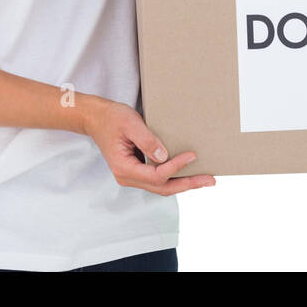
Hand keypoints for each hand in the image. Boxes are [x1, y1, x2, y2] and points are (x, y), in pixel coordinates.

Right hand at [80, 96, 215, 195]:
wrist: (96, 118)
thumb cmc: (112, 118)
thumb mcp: (130, 124)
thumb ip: (147, 140)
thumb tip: (164, 157)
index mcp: (124, 168)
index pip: (156, 175)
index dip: (176, 167)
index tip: (192, 156)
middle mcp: (127, 177)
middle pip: (162, 188)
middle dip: (187, 184)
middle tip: (209, 180)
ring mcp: (132, 175)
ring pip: (161, 187)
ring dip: (183, 184)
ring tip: (204, 180)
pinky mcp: (137, 170)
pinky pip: (158, 179)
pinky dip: (174, 178)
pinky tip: (189, 174)